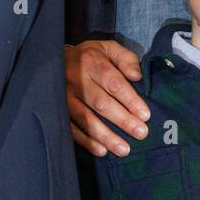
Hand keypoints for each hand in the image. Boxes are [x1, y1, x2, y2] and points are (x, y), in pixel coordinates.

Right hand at [66, 39, 148, 157]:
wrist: (53, 59)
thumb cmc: (90, 57)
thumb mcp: (108, 48)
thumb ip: (126, 59)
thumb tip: (137, 76)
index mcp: (91, 63)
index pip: (114, 83)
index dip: (130, 100)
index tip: (145, 115)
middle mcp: (76, 80)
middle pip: (100, 103)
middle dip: (122, 120)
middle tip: (141, 133)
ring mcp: (64, 96)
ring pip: (85, 118)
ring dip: (105, 135)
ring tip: (124, 149)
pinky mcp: (57, 109)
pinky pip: (70, 127)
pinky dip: (85, 140)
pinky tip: (101, 150)